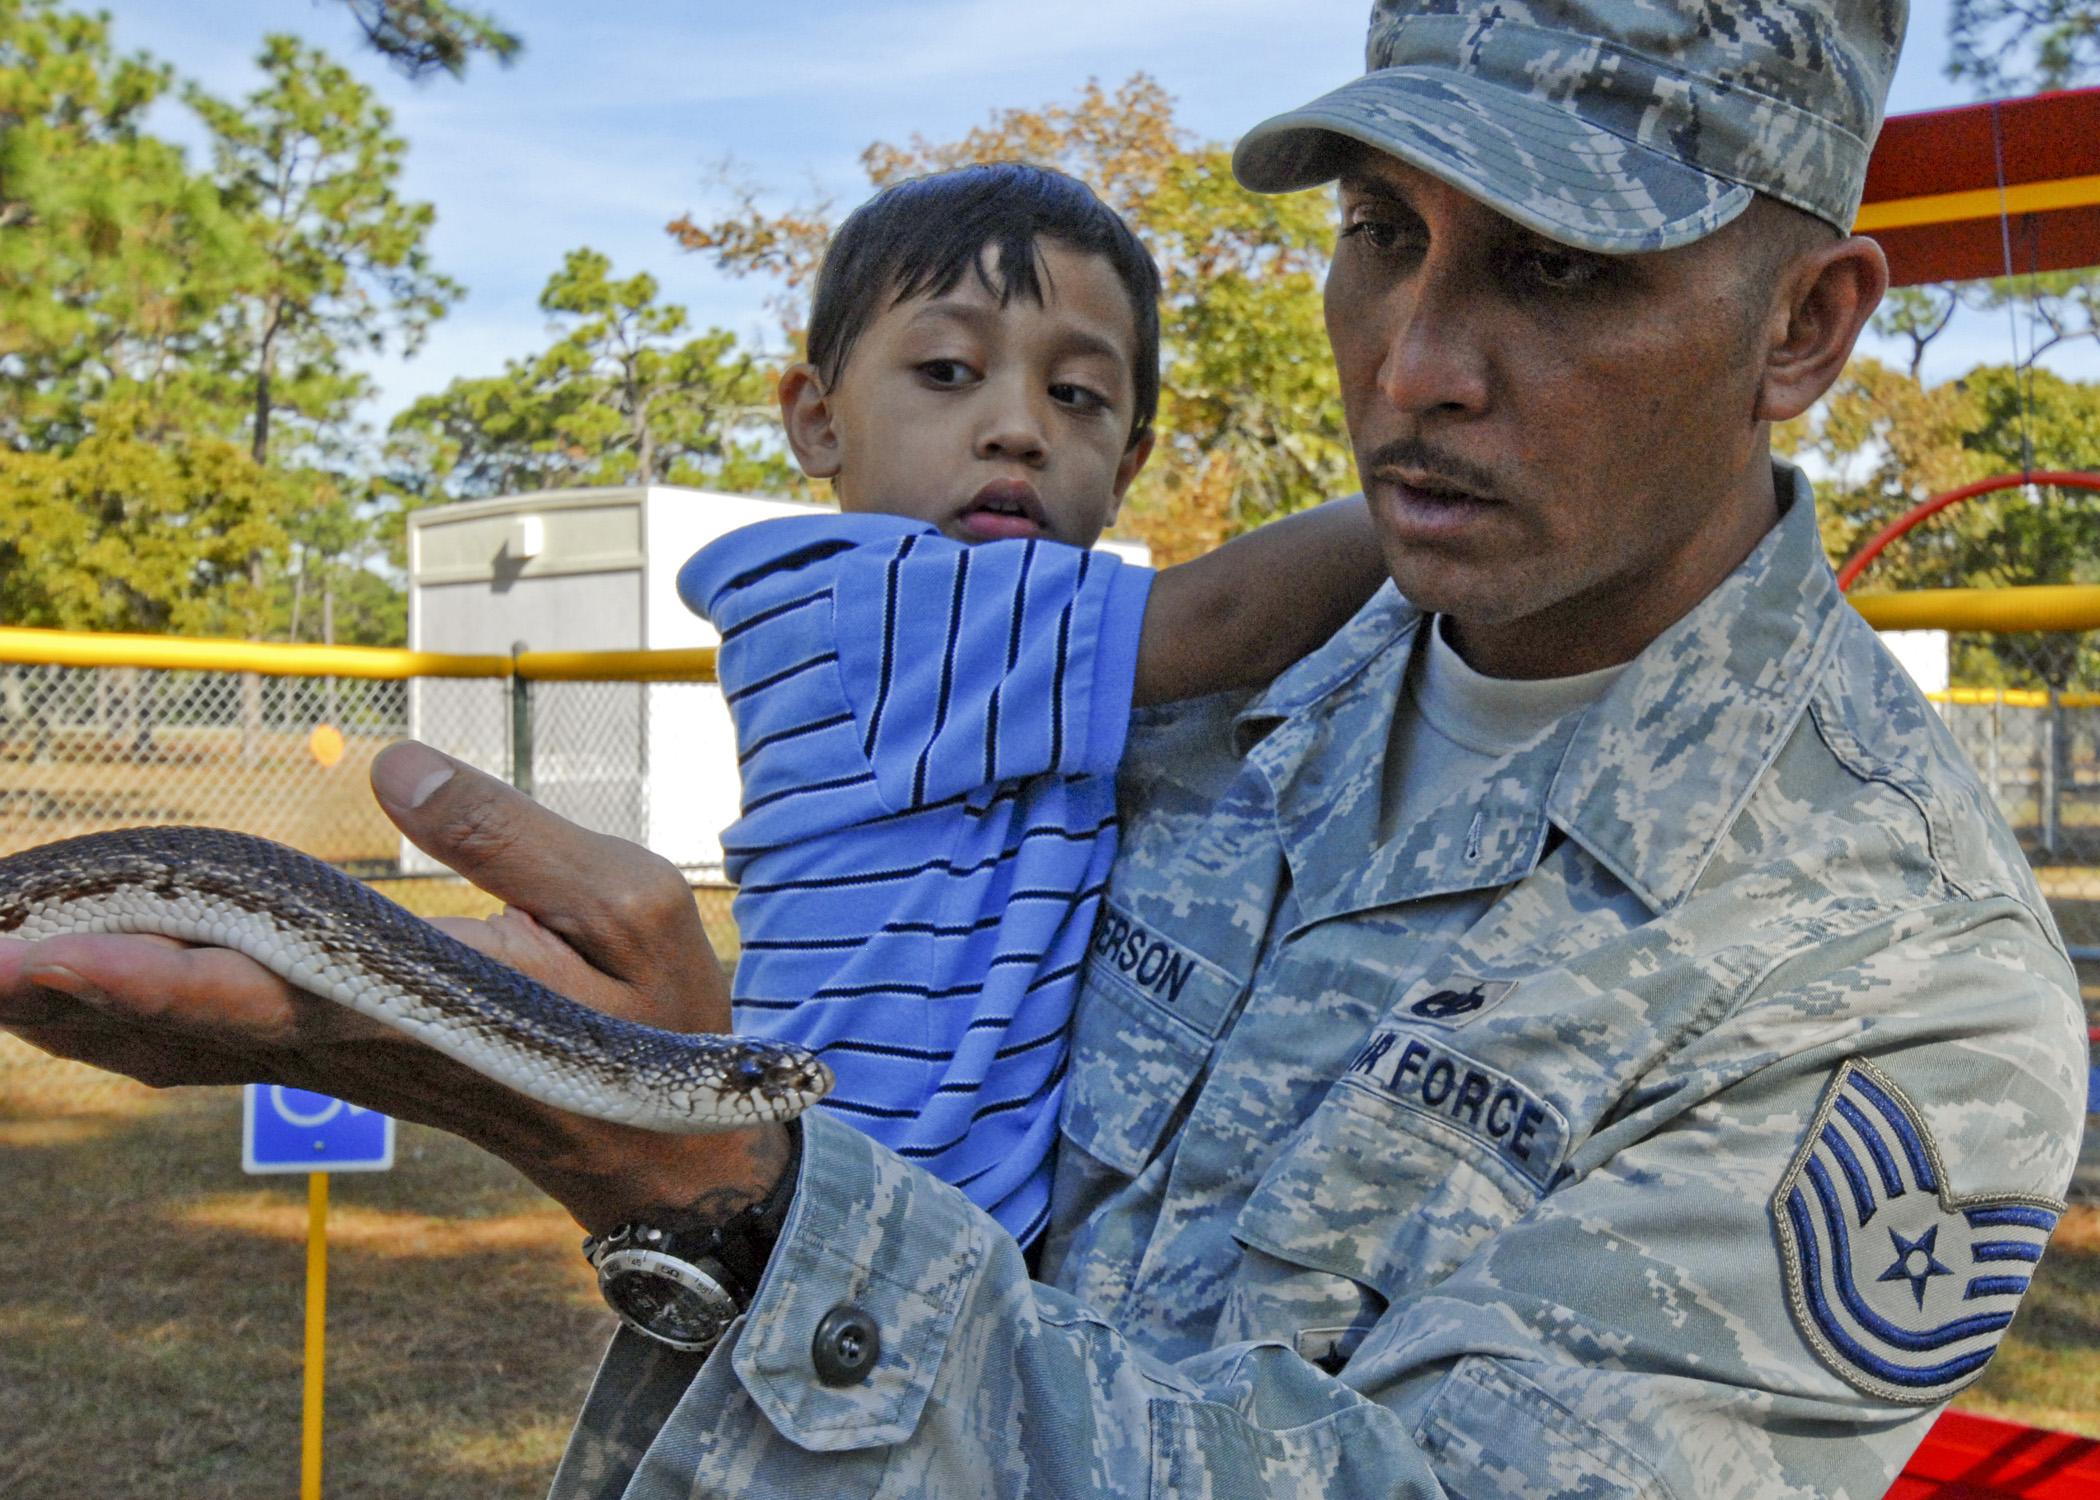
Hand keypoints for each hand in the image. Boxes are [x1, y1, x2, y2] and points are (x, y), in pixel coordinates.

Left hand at [0, 740, 787, 1232]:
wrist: (661, 1146)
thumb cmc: (657, 1024)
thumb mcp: (627, 909)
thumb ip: (510, 837)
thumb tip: (388, 761)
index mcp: (412, 1014)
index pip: (250, 995)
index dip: (135, 975)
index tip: (32, 955)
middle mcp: (348, 1047)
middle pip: (167, 1027)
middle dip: (53, 987)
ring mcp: (336, 1061)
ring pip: (168, 1048)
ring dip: (67, 1009)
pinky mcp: (340, 1059)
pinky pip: (201, 1049)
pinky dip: (120, 1020)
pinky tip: (72, 994)